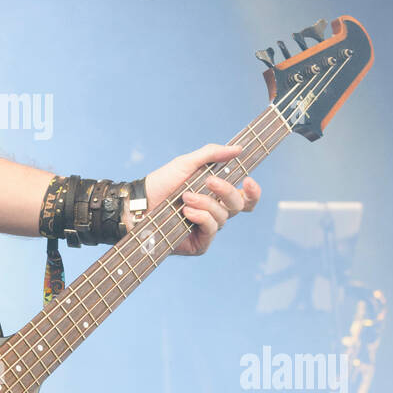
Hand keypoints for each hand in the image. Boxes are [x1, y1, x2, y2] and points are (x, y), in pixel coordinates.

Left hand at [130, 143, 260, 256]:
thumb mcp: (185, 163)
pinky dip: (201, 217)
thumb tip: (238, 149)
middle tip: (209, 181)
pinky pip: (211, 230)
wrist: (138, 204)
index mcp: (216, 195)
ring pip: (223, 216)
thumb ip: (211, 154)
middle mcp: (215, 212)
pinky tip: (186, 212)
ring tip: (185, 197)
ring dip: (205, 203)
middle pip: (239, 205)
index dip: (253, 191)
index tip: (248, 179)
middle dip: (226, 191)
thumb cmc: (160, 184)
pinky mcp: (199, 244)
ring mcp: (207, 229)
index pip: (245, 197)